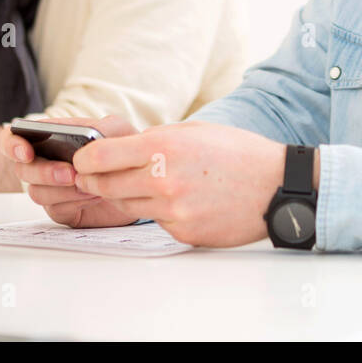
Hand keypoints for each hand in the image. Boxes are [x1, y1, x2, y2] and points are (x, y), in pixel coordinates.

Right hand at [0, 115, 136, 227]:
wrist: (139, 179)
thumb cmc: (122, 149)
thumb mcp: (117, 130)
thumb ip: (101, 127)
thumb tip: (84, 139)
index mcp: (46, 138)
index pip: (11, 140)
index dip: (12, 146)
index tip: (26, 153)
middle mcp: (42, 163)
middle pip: (22, 170)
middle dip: (44, 172)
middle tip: (70, 173)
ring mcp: (50, 188)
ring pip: (37, 193)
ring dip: (64, 190)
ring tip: (91, 184)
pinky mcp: (61, 209)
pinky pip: (55, 210)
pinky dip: (75, 202)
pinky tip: (94, 195)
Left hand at [71, 122, 289, 247]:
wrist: (277, 185)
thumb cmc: (240, 153)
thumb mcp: (195, 131)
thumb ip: (155, 140)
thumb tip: (120, 149)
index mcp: (163, 146)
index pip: (99, 157)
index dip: (85, 160)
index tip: (84, 161)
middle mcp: (163, 178)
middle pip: (105, 186)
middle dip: (99, 181)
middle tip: (100, 176)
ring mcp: (173, 209)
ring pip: (128, 206)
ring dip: (131, 196)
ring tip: (150, 184)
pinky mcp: (183, 231)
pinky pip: (157, 222)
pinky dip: (162, 212)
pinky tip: (184, 200)